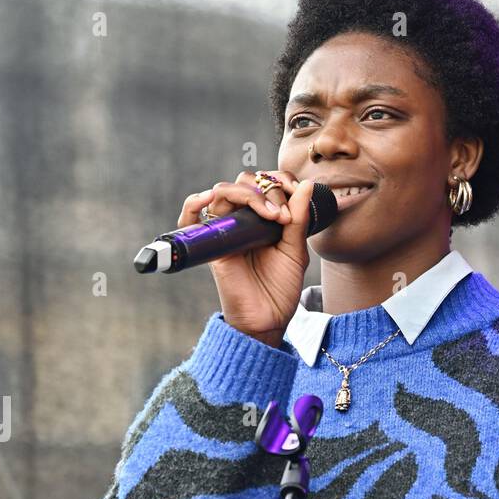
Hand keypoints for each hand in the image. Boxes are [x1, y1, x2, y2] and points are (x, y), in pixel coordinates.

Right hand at [176, 169, 314, 341]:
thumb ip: (299, 218)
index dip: (280, 179)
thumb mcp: (296, 250)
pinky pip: (191, 216)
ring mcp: (225, 230)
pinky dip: (194, 202)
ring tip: (272, 215)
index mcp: (263, 218)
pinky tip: (210, 198)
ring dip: (250, 195)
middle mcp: (242, 220)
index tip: (297, 193)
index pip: (264, 182)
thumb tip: (307, 184)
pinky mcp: (211, 244)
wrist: (269, 319)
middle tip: (284, 215)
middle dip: (268, 189)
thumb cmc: (281, 288)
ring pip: (223, 191)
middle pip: (244, 182)